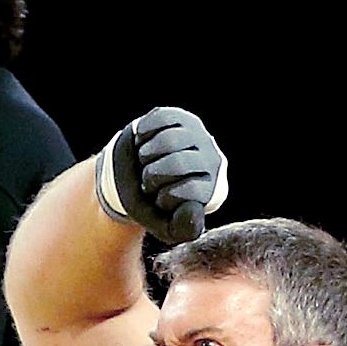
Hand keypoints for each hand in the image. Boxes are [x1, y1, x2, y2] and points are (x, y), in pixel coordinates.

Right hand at [95, 107, 229, 246]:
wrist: (133, 181)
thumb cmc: (152, 206)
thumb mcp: (166, 227)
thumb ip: (183, 228)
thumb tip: (194, 209)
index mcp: (213, 190)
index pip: (190, 191)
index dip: (164, 198)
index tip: (159, 201)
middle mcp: (212, 160)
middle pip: (179, 163)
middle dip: (152, 176)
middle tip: (148, 181)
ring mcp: (197, 135)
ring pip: (168, 140)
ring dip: (146, 155)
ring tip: (146, 162)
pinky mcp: (180, 117)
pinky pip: (159, 120)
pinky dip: (144, 135)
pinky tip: (145, 144)